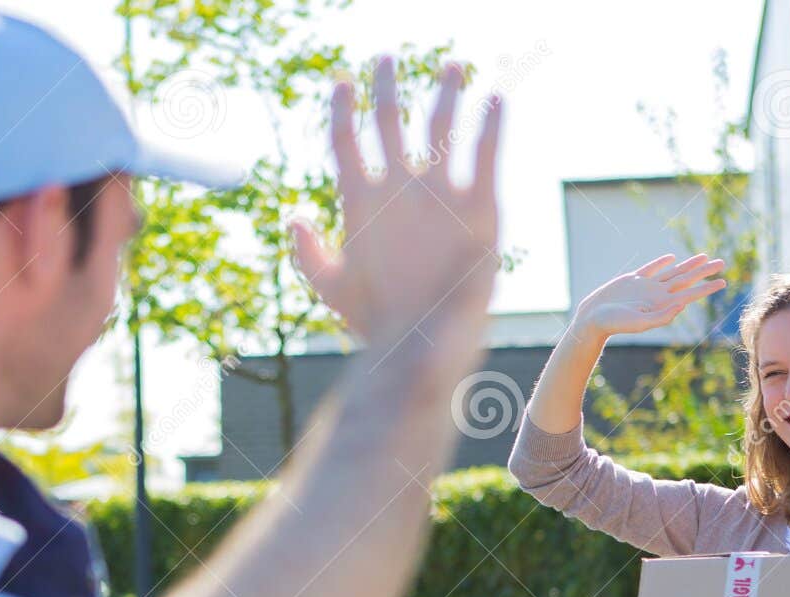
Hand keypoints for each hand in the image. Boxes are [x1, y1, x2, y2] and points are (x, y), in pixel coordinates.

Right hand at [290, 58, 500, 346]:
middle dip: (386, 83)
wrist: (423, 344)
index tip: (343, 81)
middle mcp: (398, 186)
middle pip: (388, 116)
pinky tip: (496, 101)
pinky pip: (487, 152)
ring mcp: (440, 192)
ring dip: (446, 89)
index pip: (343, 137)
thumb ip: (309, 252)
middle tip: (388, 59)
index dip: (340, 106)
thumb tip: (294, 218)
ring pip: (441, 121)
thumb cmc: (376, 321)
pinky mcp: (481, 206)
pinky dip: (491, 123)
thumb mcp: (332, 287)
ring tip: (453, 67)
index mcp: (359, 201)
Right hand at [571, 253, 725, 342]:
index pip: (690, 294)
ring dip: (689, 265)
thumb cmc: (615, 323)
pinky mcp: (633, 280)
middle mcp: (658, 295)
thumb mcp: (639, 323)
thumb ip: (661, 317)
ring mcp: (646, 286)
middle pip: (686, 279)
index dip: (707, 288)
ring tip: (704, 257)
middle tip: (722, 263)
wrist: (593, 318)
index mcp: (662, 304)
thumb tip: (682, 306)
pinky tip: (671, 258)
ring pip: (673, 272)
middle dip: (704, 271)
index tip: (723, 282)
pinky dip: (662, 263)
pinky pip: (652, 269)